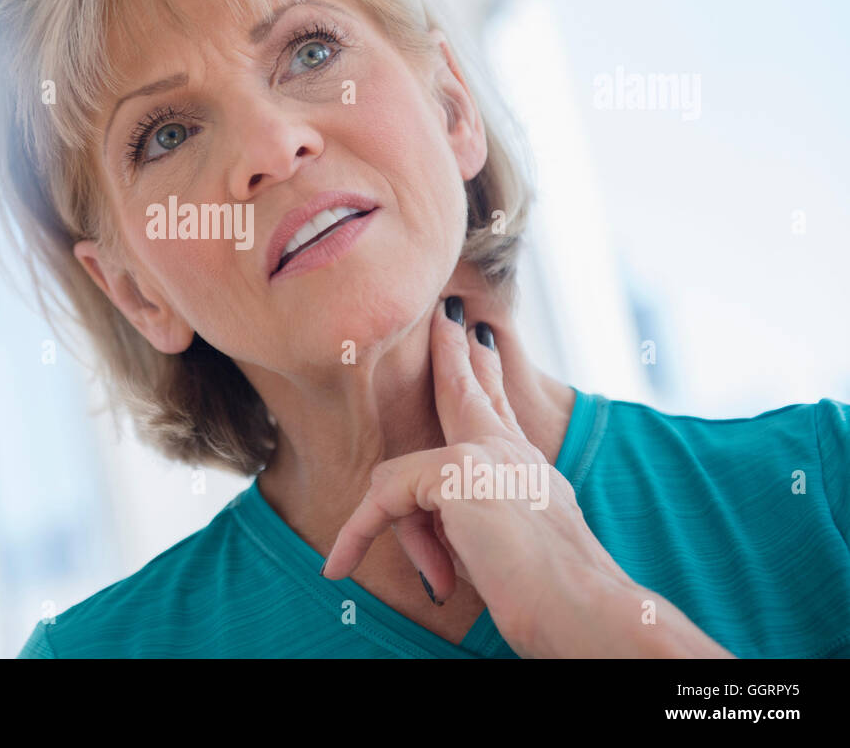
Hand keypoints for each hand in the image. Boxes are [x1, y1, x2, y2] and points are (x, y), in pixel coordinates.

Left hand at [319, 295, 729, 657]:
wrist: (587, 612)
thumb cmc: (555, 599)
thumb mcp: (506, 549)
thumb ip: (472, 521)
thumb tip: (435, 522)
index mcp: (528, 469)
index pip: (500, 411)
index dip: (486, 376)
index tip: (480, 341)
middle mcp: (512, 453)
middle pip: (470, 391)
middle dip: (451, 352)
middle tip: (446, 315)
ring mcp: (488, 455)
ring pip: (402, 478)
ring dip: (387, 539)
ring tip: (345, 566)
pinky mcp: (460, 474)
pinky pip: (384, 501)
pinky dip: (357, 537)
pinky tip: (338, 566)